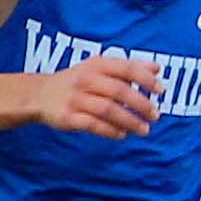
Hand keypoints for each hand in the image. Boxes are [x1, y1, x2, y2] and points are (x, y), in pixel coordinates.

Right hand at [36, 53, 159, 136]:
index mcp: (97, 65)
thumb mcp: (100, 68)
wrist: (40, 94)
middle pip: (119, 91)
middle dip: (141, 104)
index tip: (161, 91)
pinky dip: (110, 131)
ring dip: (129, 121)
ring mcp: (76, 99)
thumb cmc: (78, 81)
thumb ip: (128, 68)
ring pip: (108, 110)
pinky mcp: (68, 117)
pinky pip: (93, 125)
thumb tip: (157, 68)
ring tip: (144, 130)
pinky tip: (122, 134)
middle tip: (156, 115)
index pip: (126, 69)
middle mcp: (86, 79)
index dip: (146, 79)